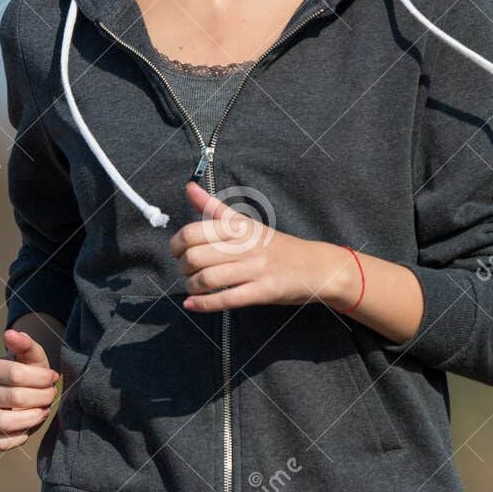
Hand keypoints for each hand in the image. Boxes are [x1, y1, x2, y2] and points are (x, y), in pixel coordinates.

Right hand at [0, 328, 60, 450]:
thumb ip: (26, 344)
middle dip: (41, 397)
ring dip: (32, 418)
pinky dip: (18, 438)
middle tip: (51, 395)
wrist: (27, 393)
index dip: (40, 378)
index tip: (53, 378)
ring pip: (5, 423)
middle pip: (15, 398)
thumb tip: (10, 333)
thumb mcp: (33, 357)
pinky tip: (29, 426)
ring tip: (43, 411)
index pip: (15, 374)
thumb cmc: (31, 372)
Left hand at [170, 180, 355, 312]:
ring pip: (208, 279)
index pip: (194, 231)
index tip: (177, 251)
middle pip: (196, 256)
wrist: (316, 266)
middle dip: (183, 267)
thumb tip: (188, 187)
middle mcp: (246, 245)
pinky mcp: (264, 291)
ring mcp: (256, 269)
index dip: (176, 244)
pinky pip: (227, 299)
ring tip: (193, 286)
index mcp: (240, 226)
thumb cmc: (276, 245)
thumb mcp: (247, 223)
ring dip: (192, 286)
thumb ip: (215, 208)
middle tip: (186, 270)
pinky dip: (203, 304)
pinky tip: (192, 304)